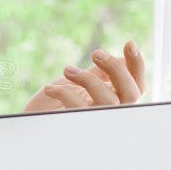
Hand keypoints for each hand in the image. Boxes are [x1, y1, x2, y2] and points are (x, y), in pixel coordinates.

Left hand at [23, 40, 144, 112]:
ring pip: (107, 100)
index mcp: (115, 100)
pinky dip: (63, 93)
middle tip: (96, 53)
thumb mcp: (79, 83)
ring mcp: (96, 121)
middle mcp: (111, 113)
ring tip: (67, 70)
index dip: (137, 65)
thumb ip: (100, 74)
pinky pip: (78, 108)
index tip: (129, 43)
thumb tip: (120, 58)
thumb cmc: (57, 102)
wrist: (34, 120)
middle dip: (116, 69)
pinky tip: (49, 88)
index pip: (137, 86)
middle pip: (130, 94)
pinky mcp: (78, 126)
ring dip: (86, 79)